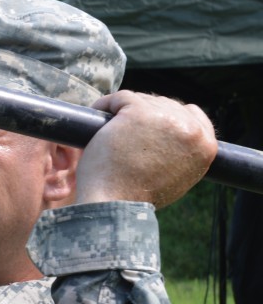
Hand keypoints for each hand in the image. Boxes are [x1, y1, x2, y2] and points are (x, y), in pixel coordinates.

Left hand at [73, 90, 216, 208]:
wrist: (115, 205)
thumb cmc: (136, 196)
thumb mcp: (177, 176)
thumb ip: (182, 153)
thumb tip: (171, 136)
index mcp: (206, 146)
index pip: (192, 114)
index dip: (167, 116)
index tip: (149, 124)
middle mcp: (190, 130)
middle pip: (166, 105)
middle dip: (144, 114)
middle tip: (123, 131)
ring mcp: (165, 119)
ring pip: (143, 101)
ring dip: (124, 111)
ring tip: (110, 129)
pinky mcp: (138, 112)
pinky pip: (121, 98)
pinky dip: (107, 104)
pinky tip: (98, 113)